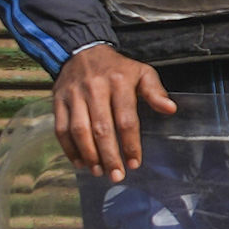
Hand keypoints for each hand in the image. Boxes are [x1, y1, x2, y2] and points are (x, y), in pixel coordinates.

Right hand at [51, 43, 171, 182]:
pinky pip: (61, 128)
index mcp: (119, 83)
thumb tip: (170, 109)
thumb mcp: (142, 73)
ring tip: (99, 172)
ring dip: (89, 154)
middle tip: (117, 176)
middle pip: (101, 128)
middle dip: (109, 155)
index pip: (125, 119)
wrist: (82, 52)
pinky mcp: (58, 101)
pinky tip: (80, 162)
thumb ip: (155, 92)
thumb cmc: (117, 69)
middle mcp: (94, 89)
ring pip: (79, 130)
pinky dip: (69, 148)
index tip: (135, 163)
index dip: (130, 143)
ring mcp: (74, 95)